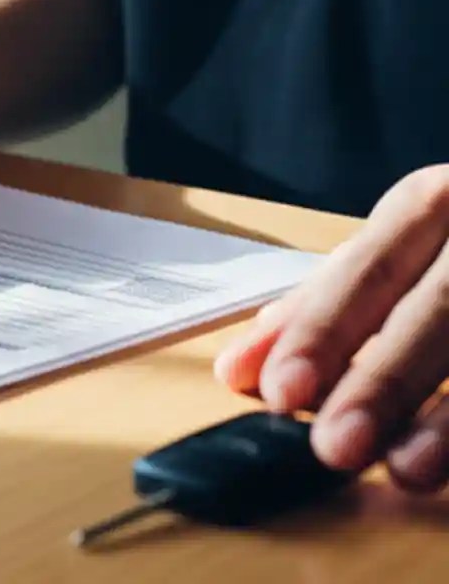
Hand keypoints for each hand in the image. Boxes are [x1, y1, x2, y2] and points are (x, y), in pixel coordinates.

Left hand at [215, 165, 448, 491]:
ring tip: (407, 468)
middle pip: (441, 304)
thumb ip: (323, 310)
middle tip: (334, 444)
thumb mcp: (398, 259)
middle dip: (385, 377)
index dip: (321, 330)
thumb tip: (241, 369)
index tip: (276, 389)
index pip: (365, 266)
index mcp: (435, 201)